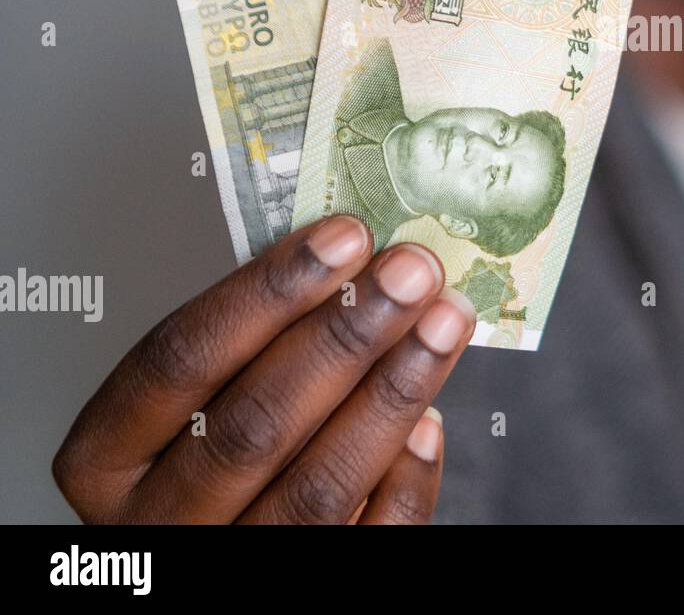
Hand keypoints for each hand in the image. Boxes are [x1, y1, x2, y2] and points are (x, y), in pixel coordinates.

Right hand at [52, 216, 477, 523]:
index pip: (179, 360)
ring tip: (443, 322)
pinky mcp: (304, 591)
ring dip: (391, 390)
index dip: (267, 293)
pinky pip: (367, 541)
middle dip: (345, 335)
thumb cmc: (212, 449)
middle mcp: (158, 522)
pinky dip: (405, 481)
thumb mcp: (193, 400)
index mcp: (107, 458)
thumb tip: (352, 264)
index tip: (343, 239)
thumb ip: (252, 343)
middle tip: (410, 272)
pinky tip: (431, 421)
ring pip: (317, 486)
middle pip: (253, 422)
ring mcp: (230, 563)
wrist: (220, 560)